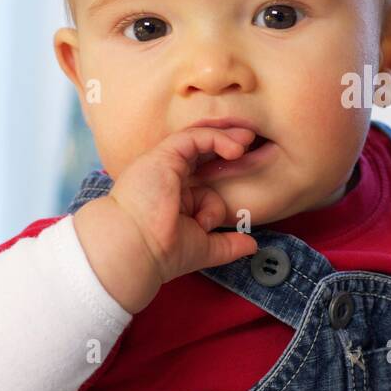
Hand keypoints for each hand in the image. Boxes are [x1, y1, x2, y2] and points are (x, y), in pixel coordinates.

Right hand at [72, 126, 259, 312]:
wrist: (138, 250)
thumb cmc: (163, 252)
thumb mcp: (205, 247)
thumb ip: (229, 244)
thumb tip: (253, 245)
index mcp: (175, 195)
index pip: (203, 172)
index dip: (225, 167)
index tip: (250, 166)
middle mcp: (168, 177)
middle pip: (202, 152)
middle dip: (228, 145)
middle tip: (252, 144)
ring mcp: (164, 165)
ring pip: (198, 140)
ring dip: (226, 138)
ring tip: (248, 141)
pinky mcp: (163, 156)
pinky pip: (194, 137)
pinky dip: (216, 138)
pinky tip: (235, 149)